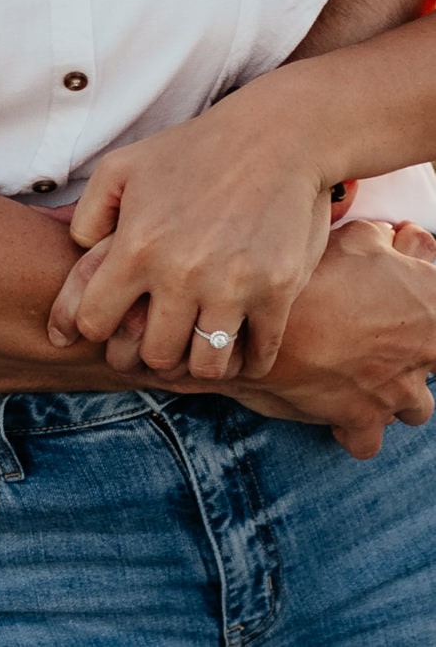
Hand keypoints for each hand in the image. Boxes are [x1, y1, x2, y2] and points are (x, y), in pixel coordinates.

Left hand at [49, 79, 332, 380]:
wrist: (273, 136)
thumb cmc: (192, 150)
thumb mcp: (121, 166)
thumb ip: (88, 214)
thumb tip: (81, 258)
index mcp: (136, 245)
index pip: (94, 323)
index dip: (97, 327)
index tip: (113, 319)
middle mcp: (181, 272)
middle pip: (154, 355)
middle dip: (152, 351)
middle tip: (162, 336)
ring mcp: (232, 284)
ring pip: (206, 366)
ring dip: (200, 360)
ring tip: (200, 342)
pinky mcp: (278, 290)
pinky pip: (259, 357)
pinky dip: (248, 360)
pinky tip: (242, 343)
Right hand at [216, 220, 435, 458]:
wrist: (257, 329)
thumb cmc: (309, 279)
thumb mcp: (352, 238)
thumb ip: (385, 240)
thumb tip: (395, 237)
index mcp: (431, 304)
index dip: (414, 279)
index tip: (391, 276)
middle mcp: (423, 354)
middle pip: (433, 355)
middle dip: (407, 341)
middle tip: (368, 322)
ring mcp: (396, 394)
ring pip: (415, 405)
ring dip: (393, 390)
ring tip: (360, 369)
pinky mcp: (361, 421)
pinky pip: (367, 438)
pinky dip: (357, 427)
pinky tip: (339, 405)